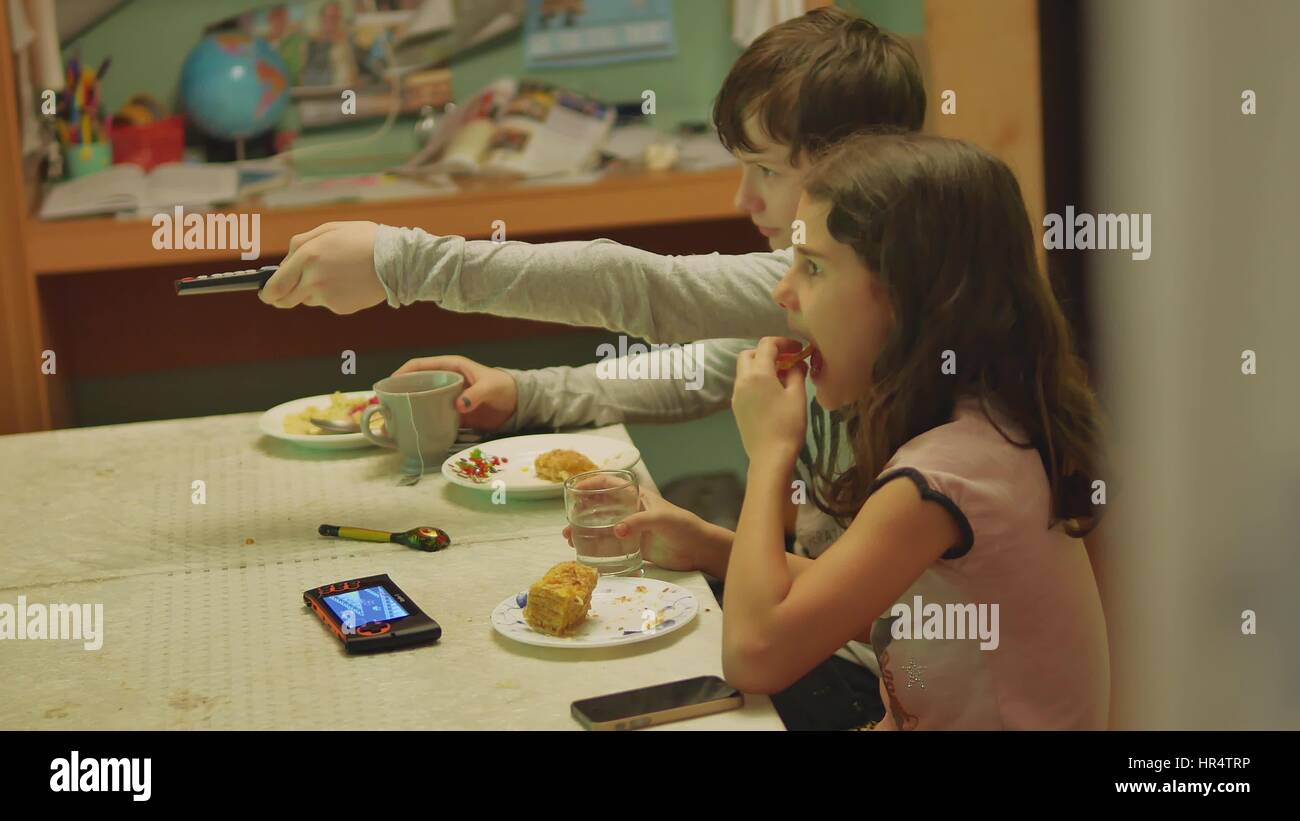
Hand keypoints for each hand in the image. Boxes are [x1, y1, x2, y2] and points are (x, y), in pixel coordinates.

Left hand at [260, 221, 385, 313]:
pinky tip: (350, 282)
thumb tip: (283, 264)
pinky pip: (328, 303)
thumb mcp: (328, 230)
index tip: (266, 294)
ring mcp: (328, 297)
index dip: (266, 293)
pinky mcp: (341, 308)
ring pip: (308, 300)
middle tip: (289, 291)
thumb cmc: (363, 240)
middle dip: (283, 297)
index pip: (275, 286)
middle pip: (285, 301)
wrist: (397, 260)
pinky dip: (334, 295)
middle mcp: (314, 279)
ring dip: (313, 291)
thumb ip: (300, 244)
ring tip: (337, 275)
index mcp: (307, 256)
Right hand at [392, 355, 517, 431]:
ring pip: (422, 400)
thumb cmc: (504, 388)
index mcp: (451, 366)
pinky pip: (433, 416)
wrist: (517, 404)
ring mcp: (447, 397)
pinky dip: (423, 422)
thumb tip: (459, 405)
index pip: (420, 365)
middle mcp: (445, 380)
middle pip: (416, 383)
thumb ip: (477, 394)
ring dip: (409, 408)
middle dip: (400, 392)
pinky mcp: (451, 413)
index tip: (389, 383)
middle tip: (386, 406)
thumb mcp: (491, 387)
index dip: (402, 372)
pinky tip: (413, 431)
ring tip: (394, 420)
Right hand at [563, 488, 729, 576]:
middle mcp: (630, 511)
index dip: (591, 483)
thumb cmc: (684, 526)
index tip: (574, 488)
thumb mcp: (661, 519)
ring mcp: (631, 529)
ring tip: (570, 538)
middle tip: (568, 519)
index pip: (609, 484)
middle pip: (600, 506)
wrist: (698, 549)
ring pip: (602, 526)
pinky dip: (596, 547)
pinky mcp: (633, 546)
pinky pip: (610, 545)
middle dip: (582, 510)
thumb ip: (639, 522)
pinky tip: (584, 552)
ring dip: (585, 530)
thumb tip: (616, 530)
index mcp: (636, 496)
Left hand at [733, 336, 807, 465]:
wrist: (770, 456)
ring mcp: (737, 395)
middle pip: (749, 354)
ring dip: (761, 366)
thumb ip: (796, 373)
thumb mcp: (797, 395)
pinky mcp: (737, 407)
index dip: (783, 342)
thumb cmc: (788, 424)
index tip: (798, 349)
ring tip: (782, 377)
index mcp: (758, 373)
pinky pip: (744, 385)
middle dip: (767, 352)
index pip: (766, 345)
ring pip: (745, 370)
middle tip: (787, 360)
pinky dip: (756, 380)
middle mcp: (742, 380)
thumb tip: (796, 363)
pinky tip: (772, 392)